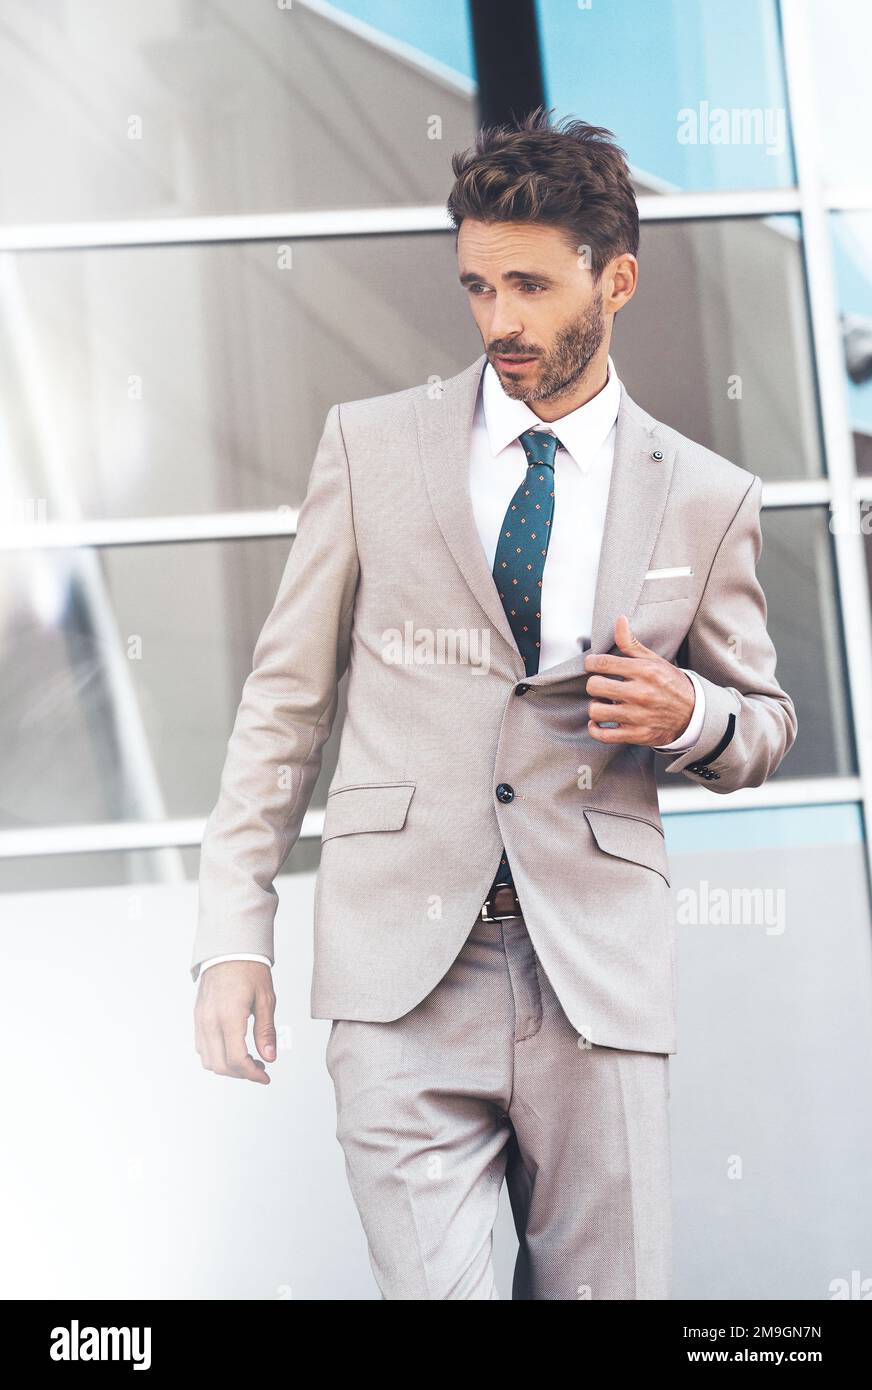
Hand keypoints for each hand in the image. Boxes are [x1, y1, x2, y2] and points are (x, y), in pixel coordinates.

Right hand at [194, 961, 276, 1084]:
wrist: (229, 948)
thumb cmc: (249, 969)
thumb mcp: (266, 999)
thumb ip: (266, 1031)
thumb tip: (269, 1057)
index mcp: (229, 1016)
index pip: (236, 1059)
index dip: (252, 1074)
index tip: (265, 1076)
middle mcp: (209, 1021)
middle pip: (220, 1065)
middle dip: (241, 1074)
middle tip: (260, 1069)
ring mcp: (200, 1020)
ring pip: (208, 1060)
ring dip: (228, 1067)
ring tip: (248, 1060)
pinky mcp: (197, 1017)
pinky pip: (201, 1047)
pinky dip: (216, 1056)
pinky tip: (233, 1049)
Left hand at [583, 614, 695, 745]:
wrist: (694, 714)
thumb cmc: (670, 683)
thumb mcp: (654, 660)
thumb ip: (631, 643)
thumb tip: (619, 620)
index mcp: (644, 671)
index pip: (602, 663)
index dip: (591, 663)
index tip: (593, 665)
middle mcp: (640, 693)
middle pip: (594, 686)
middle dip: (594, 684)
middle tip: (602, 685)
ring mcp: (638, 716)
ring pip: (596, 711)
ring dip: (596, 707)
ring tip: (604, 703)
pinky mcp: (637, 734)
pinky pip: (603, 735)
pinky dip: (595, 729)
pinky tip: (598, 722)